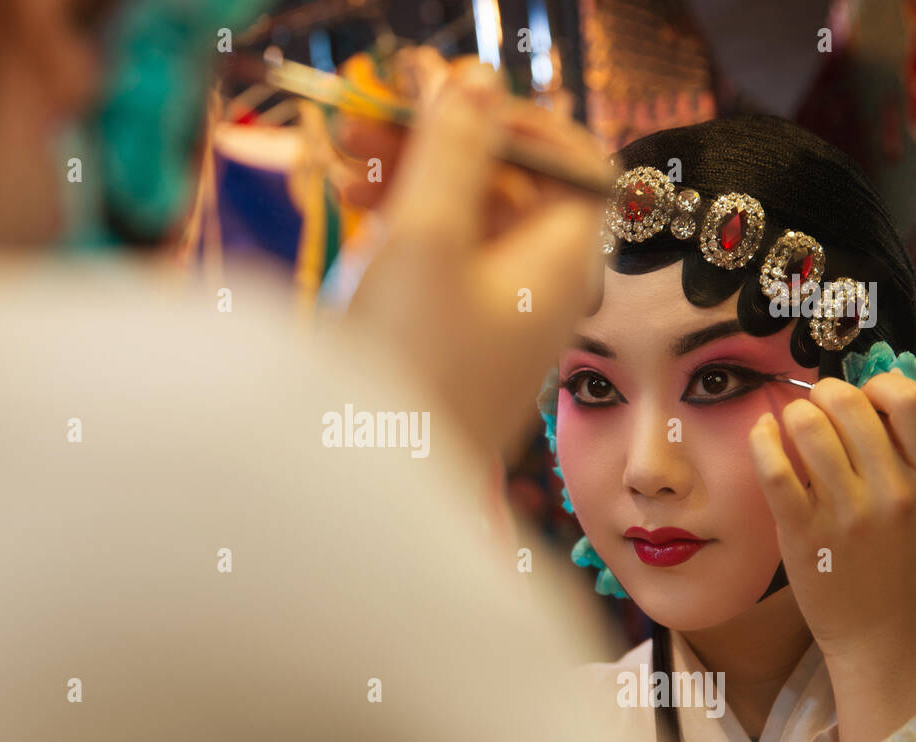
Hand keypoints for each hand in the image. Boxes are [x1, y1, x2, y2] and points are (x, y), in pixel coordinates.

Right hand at [343, 62, 607, 460]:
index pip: (573, 162)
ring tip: (343, 162)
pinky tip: (353, 213)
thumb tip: (475, 82)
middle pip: (511, 187)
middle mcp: (542, 290)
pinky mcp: (454, 346)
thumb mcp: (427, 237)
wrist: (368, 486)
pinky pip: (441, 266)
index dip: (517, 119)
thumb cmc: (408, 364)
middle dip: (444, 141)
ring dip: (413, 180)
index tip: (449, 100)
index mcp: (563, 259)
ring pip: (467, 223)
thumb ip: (454, 147)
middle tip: (369, 117)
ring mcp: (497, 321)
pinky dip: (404, 229)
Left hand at [748, 371, 915, 741]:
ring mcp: (847, 513)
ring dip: (793, 414)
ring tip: (792, 426)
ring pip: (808, 426)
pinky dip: (761, 439)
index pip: (912, 399)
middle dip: (825, 394)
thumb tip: (875, 395)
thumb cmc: (902, 567)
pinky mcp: (803, 532)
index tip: (864, 397)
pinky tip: (762, 434)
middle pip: (849, 403)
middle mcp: (894, 493)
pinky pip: (774, 467)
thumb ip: (911, 457)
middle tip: (816, 407)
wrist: (882, 638)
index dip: (879, 385)